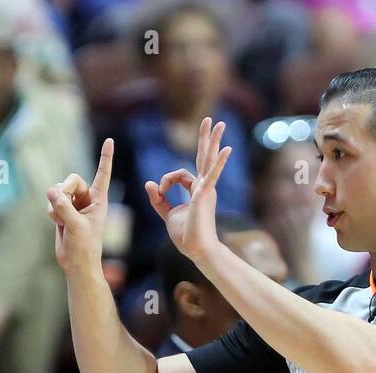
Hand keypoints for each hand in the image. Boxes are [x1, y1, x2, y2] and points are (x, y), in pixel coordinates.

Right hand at [46, 137, 114, 274]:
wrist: (76, 263)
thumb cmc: (84, 247)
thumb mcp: (76, 225)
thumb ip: (63, 206)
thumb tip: (50, 190)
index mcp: (99, 200)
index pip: (103, 174)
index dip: (106, 157)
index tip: (110, 140)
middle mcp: (87, 199)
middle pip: (72, 179)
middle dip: (63, 189)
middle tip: (60, 202)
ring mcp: (74, 204)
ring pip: (58, 191)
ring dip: (56, 205)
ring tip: (63, 221)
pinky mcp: (63, 211)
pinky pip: (51, 202)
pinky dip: (51, 212)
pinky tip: (59, 224)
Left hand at [144, 116, 231, 262]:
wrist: (197, 250)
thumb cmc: (186, 236)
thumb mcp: (167, 214)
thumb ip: (157, 198)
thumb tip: (149, 183)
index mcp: (195, 191)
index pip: (178, 175)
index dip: (165, 181)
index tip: (158, 193)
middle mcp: (204, 187)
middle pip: (203, 157)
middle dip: (205, 138)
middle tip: (210, 120)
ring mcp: (207, 189)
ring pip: (208, 160)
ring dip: (213, 141)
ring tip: (219, 124)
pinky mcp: (206, 195)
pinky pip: (213, 174)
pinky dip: (219, 162)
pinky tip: (226, 149)